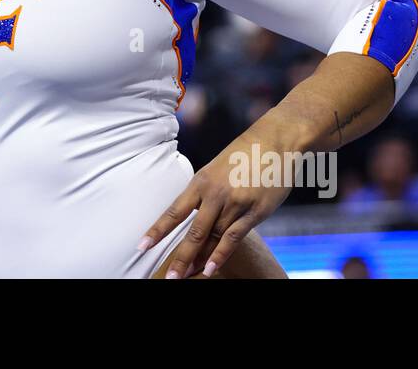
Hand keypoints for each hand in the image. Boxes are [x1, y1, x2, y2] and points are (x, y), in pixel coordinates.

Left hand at [141, 128, 295, 278]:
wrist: (276, 140)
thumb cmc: (243, 154)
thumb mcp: (216, 168)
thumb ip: (205, 192)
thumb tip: (193, 214)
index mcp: (201, 182)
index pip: (174, 211)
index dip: (157, 231)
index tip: (141, 246)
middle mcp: (215, 194)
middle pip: (193, 232)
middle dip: (180, 257)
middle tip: (169, 277)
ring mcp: (235, 203)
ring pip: (213, 238)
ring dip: (199, 260)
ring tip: (186, 277)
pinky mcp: (255, 211)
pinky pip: (234, 238)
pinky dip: (221, 255)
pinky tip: (211, 270)